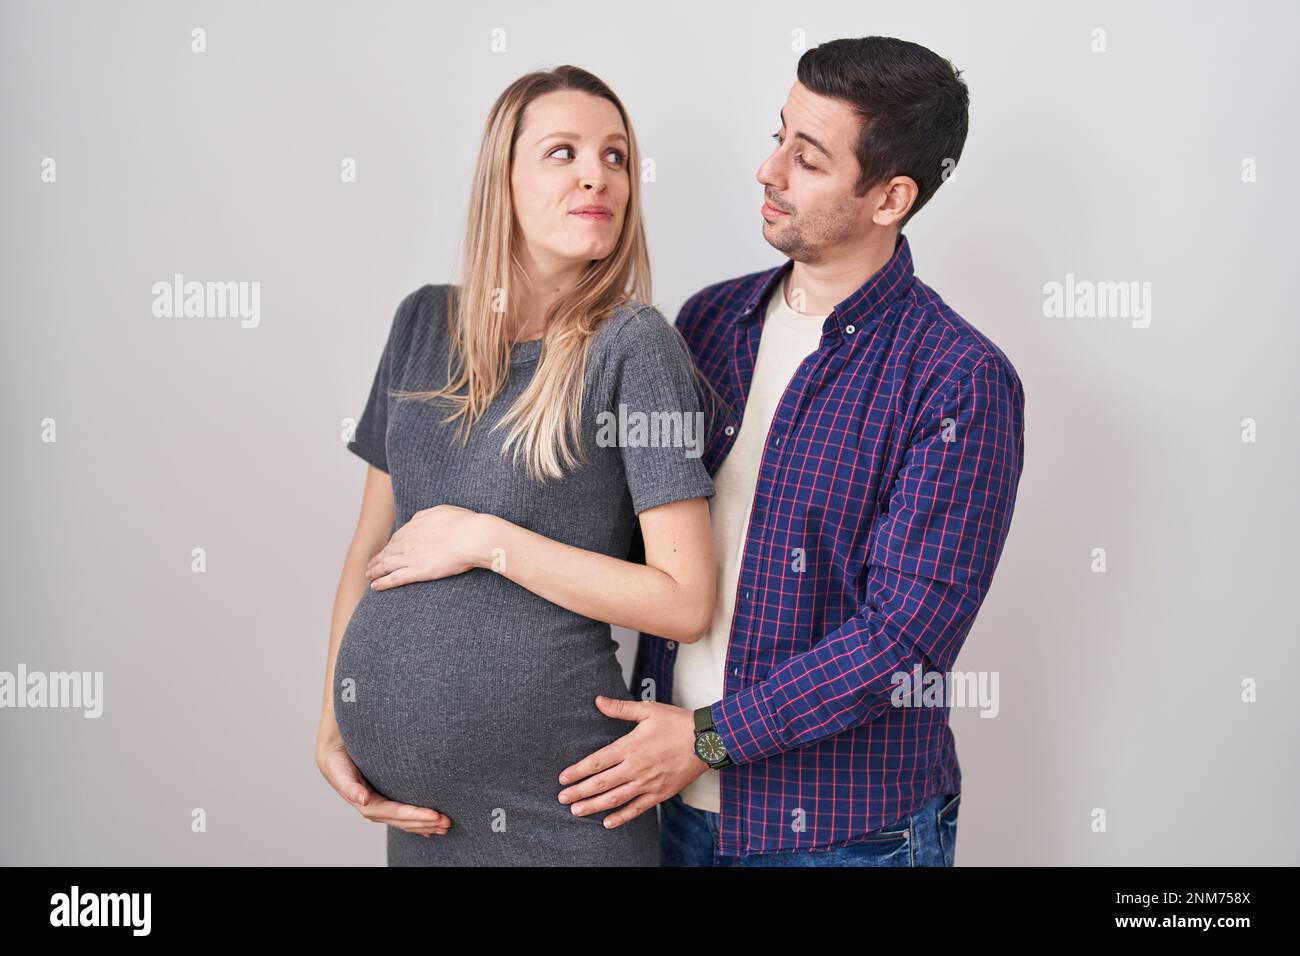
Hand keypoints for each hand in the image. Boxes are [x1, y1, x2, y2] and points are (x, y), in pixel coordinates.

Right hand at [316, 736, 450, 836]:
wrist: (333, 753)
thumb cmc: (337, 760)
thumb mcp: (339, 770)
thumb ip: (349, 787)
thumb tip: (362, 800)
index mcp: (365, 803)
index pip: (394, 812)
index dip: (414, 815)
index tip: (434, 815)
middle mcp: (374, 807)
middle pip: (403, 820)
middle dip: (425, 822)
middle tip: (447, 822)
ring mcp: (380, 805)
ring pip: (405, 820)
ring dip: (425, 824)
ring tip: (446, 825)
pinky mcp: (385, 800)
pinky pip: (403, 814)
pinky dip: (417, 821)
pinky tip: (431, 826)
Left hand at [365, 504, 493, 589]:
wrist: (471, 536)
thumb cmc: (465, 523)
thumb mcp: (444, 511)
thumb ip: (431, 515)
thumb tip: (426, 518)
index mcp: (416, 524)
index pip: (398, 536)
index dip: (391, 545)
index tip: (387, 550)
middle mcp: (409, 539)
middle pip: (388, 550)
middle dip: (378, 558)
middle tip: (371, 564)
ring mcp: (411, 555)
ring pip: (386, 564)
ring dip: (375, 570)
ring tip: (369, 575)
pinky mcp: (417, 571)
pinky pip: (394, 578)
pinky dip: (383, 582)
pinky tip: (375, 586)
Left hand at [556, 697, 707, 827]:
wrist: (706, 740)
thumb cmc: (676, 722)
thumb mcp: (648, 710)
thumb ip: (620, 708)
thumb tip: (598, 700)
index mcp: (630, 746)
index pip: (597, 762)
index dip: (577, 771)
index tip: (563, 778)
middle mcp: (636, 767)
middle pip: (601, 783)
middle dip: (579, 792)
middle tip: (562, 798)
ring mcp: (648, 783)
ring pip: (615, 798)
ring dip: (593, 806)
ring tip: (576, 811)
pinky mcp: (659, 793)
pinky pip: (637, 809)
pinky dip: (621, 817)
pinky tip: (607, 822)